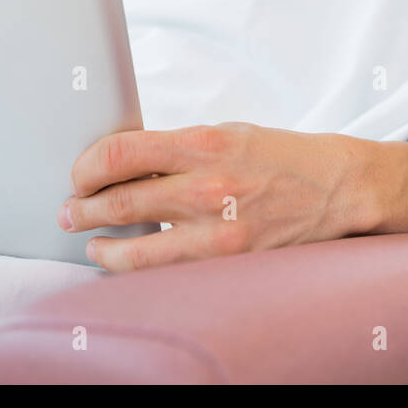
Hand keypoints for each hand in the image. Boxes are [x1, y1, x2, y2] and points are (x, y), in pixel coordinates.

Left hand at [59, 121, 377, 271]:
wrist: (338, 187)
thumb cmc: (278, 156)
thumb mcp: (225, 134)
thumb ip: (174, 148)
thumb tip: (118, 165)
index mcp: (203, 144)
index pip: (118, 154)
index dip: (86, 166)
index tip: (79, 175)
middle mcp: (208, 188)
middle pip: (117, 202)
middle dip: (82, 209)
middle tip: (69, 212)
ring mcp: (220, 233)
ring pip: (136, 252)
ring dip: (102, 248)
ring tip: (93, 244)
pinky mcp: (231, 264)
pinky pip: (170, 273)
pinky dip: (142, 269)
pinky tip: (131, 263)